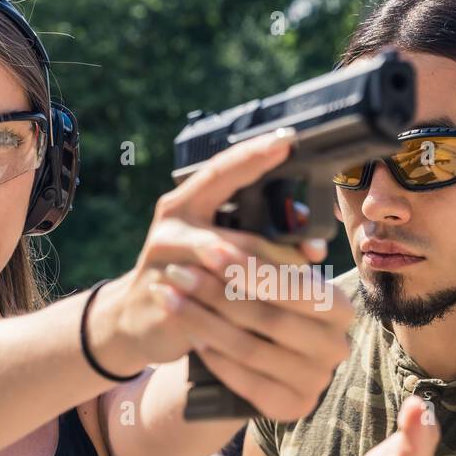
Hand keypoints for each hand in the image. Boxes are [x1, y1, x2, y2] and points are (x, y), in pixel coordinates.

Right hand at [89, 128, 354, 421]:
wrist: (138, 315)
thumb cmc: (189, 269)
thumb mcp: (214, 238)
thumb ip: (253, 228)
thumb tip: (306, 227)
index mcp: (184, 203)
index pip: (222, 171)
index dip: (254, 155)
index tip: (287, 140)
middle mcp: (172, 228)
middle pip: (243, 238)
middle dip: (285, 250)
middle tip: (317, 250)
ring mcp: (166, 266)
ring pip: (235, 276)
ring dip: (274, 283)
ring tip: (308, 289)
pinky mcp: (168, 302)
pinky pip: (220, 308)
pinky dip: (252, 310)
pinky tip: (278, 312)